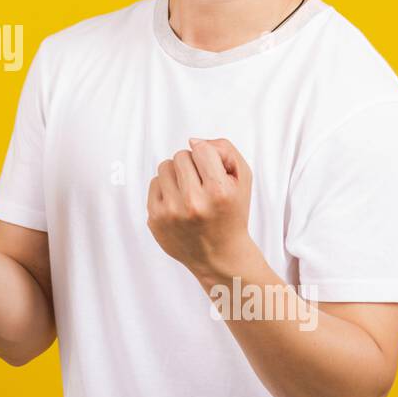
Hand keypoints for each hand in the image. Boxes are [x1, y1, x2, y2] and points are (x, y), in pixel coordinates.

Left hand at [147, 137, 253, 274]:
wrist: (220, 255)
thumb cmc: (232, 213)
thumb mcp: (243, 179)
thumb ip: (225, 150)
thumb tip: (193, 141)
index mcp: (219, 192)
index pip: (201, 149)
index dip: (207, 156)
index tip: (212, 170)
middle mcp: (194, 203)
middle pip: (181, 156)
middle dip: (192, 165)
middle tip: (202, 183)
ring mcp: (171, 212)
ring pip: (164, 166)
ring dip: (176, 175)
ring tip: (189, 192)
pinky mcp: (155, 219)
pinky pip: (154, 183)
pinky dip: (166, 189)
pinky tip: (179, 203)